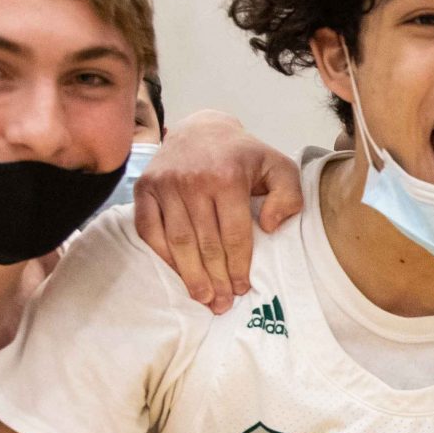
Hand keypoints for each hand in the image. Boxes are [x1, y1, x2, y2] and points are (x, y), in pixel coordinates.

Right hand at [132, 110, 304, 312]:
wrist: (201, 129)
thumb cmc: (243, 155)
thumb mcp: (278, 166)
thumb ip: (288, 195)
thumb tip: (271, 226)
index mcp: (228, 176)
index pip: (235, 234)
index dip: (239, 266)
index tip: (242, 288)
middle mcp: (193, 180)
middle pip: (206, 242)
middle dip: (215, 278)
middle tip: (221, 304)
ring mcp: (166, 184)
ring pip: (178, 241)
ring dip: (190, 274)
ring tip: (202, 298)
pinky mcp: (145, 187)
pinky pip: (149, 230)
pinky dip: (162, 255)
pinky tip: (175, 273)